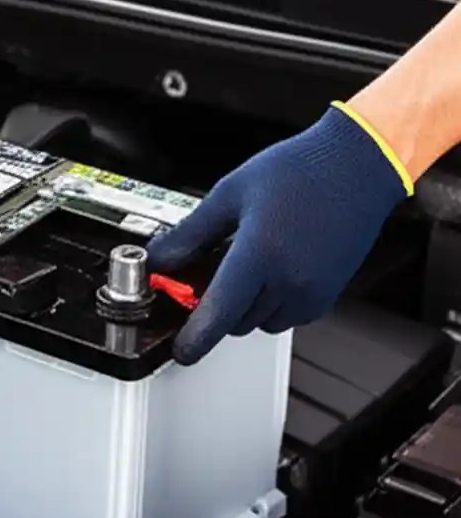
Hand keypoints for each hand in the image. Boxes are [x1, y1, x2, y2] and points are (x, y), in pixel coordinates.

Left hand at [147, 103, 412, 364]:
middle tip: (211, 271)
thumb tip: (160, 259)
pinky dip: (271, 303)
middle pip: (234, 322)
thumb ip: (190, 233)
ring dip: (245, 306)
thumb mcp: (230, 193)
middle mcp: (289, 281)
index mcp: (259, 255)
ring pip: (260, 322)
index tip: (181, 351)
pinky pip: (287, 316)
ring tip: (249, 261)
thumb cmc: (299, 171)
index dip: (195, 339)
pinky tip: (273, 267)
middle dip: (217, 305)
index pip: (219, 315)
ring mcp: (312, 292)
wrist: (357, 166)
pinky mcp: (328, 296)